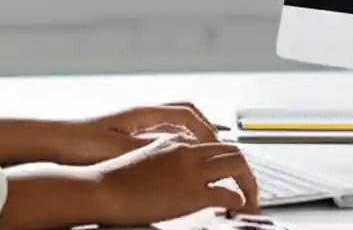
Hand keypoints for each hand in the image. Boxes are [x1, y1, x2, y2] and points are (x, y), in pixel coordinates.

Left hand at [63, 101, 220, 164]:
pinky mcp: (127, 139)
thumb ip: (150, 147)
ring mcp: (135, 126)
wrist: (55, 143)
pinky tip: (175, 167)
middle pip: (185, 116)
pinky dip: (174, 149)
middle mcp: (141, 116)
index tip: (218, 146)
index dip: (206, 129)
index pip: (187, 113)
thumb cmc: (81, 143)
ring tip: (203, 160)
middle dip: (205, 131)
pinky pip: (161, 139)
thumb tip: (180, 148)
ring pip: (173, 128)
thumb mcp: (120, 148)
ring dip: (190, 141)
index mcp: (143, 114)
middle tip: (218, 151)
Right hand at [95, 138, 261, 225]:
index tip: (230, 176)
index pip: (212, 145)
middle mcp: (187, 150)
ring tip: (251, 202)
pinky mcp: (192, 192)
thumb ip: (163, 163)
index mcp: (174, 141)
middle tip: (250, 190)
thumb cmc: (112, 181)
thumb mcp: (142, 161)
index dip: (226, 161)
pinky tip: (239, 210)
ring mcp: (191, 170)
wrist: (101, 189)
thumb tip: (173, 180)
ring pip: (237, 165)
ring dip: (249, 184)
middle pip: (232, 151)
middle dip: (245, 171)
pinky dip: (240, 202)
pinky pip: (229, 194)